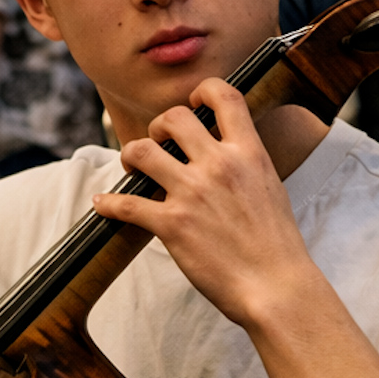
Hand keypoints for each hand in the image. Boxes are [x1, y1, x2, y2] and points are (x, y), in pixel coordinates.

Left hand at [93, 78, 312, 330]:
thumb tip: (228, 154)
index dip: (202, 90)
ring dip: (131, 155)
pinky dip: (108, 204)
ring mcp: (193, 193)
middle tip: (157, 144)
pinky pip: (126, 204)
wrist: (276, 287)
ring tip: (133, 167)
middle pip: (174, 118)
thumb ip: (246, 165)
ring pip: (141, 151)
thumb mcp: (270, 188)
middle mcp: (219, 165)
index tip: (192, 103)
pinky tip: (102, 205)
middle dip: (158, 126)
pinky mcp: (172, 224)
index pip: (224, 95)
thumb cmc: (276, 246)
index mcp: (249, 153)